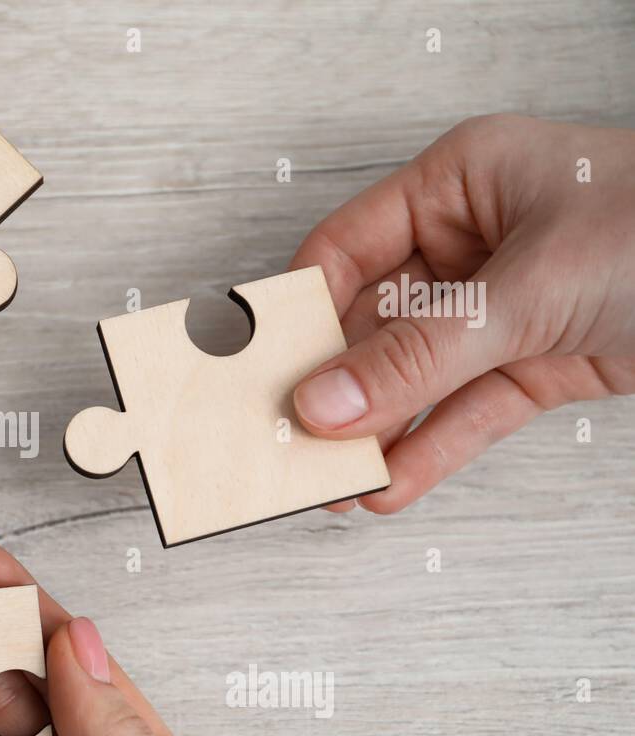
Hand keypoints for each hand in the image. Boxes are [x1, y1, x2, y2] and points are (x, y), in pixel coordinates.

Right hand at [290, 114, 634, 513]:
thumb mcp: (531, 287)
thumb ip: (421, 354)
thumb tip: (327, 402)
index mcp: (458, 185)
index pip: (345, 253)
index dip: (300, 316)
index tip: (262, 374)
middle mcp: (472, 245)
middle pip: (373, 325)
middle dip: (336, 390)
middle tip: (290, 443)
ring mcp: (504, 310)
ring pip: (416, 378)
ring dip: (377, 434)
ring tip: (333, 480)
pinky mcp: (538, 364)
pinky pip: (466, 412)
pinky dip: (431, 451)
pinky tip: (391, 484)